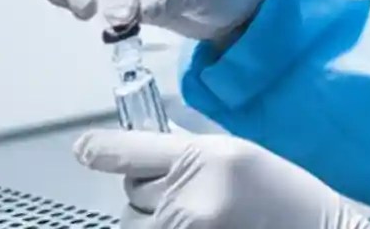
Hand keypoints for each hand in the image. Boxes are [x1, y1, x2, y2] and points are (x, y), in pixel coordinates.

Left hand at [73, 130, 369, 228]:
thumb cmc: (285, 198)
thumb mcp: (236, 157)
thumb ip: (186, 155)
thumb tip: (129, 153)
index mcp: (208, 158)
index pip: (134, 152)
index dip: (104, 150)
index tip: (84, 149)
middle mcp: (192, 196)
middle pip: (133, 192)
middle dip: (151, 195)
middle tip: (199, 198)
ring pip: (136, 224)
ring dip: (155, 222)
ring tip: (206, 220)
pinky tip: (204, 226)